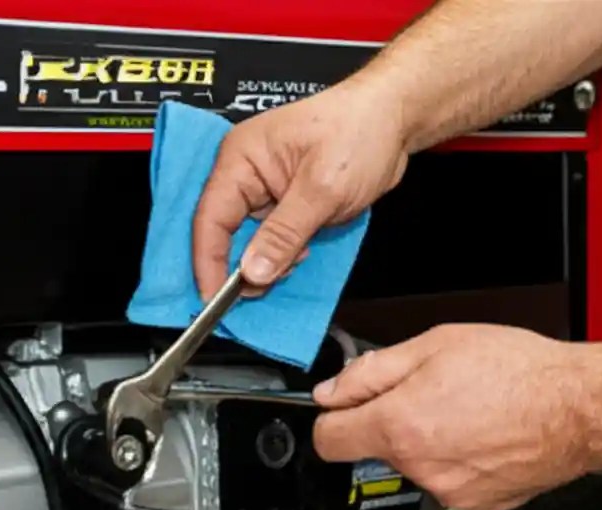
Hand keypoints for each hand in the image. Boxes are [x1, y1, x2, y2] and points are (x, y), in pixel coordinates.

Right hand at [192, 77, 410, 299]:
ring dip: (268, 260)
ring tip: (295, 260)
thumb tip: (253, 272)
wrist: (393, 118)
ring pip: (249, 240)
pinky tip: (302, 252)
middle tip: (256, 293)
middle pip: (224, 232)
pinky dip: (283, 252)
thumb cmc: (359, 131)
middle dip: (240, 265)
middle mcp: (245, 172)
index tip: (212, 299)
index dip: (207, 262)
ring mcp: (264, 187)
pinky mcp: (283, 201)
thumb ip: (283, 234)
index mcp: (240, 157)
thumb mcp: (322, 190)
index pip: (209, 219)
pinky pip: (271, 237)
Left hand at [311, 324, 594, 509]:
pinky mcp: (477, 504)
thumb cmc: (519, 371)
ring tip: (467, 409)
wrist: (580, 408)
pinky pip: (448, 480)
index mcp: (399, 426)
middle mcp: (419, 467)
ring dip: (428, 439)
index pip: (328, 440)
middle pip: (375, 448)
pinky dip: (458, 459)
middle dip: (392, 420)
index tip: (345, 406)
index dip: (331, 418)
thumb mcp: (434, 345)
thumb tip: (332, 391)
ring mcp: (448, 492)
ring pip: (415, 463)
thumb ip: (371, 371)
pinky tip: (485, 433)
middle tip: (431, 391)